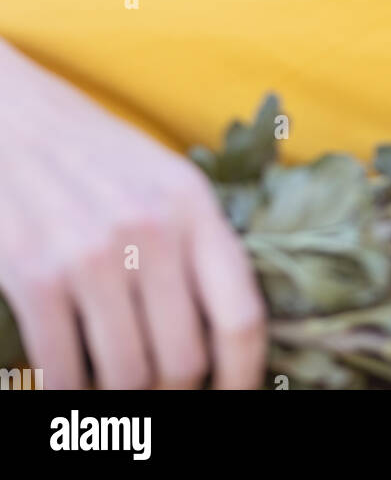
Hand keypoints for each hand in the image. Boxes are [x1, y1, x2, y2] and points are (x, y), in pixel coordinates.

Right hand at [0, 40, 266, 389]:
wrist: (14, 116)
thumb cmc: (95, 154)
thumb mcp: (165, 181)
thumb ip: (198, 245)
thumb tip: (225, 337)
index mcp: (193, 205)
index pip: (241, 317)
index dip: (242, 378)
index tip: (235, 399)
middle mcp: (150, 230)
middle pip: (184, 361)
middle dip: (173, 393)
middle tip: (156, 389)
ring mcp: (92, 254)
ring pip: (127, 377)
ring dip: (118, 399)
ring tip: (110, 387)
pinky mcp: (36, 274)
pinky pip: (63, 371)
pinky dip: (67, 394)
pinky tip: (67, 382)